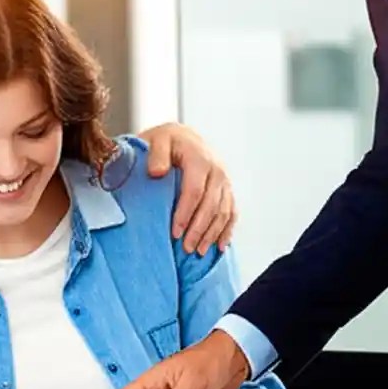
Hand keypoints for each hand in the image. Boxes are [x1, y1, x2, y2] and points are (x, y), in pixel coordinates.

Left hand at [138, 123, 236, 254]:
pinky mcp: (227, 189)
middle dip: (199, 229)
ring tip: (199, 252)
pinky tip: (220, 246)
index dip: (185, 213)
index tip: (175, 232)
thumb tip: (157, 172)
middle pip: (211, 205)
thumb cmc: (166, 142)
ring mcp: (225, 180)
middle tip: (186, 248)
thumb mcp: (157, 140)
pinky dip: (227, 230)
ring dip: (212, 234)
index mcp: (199, 158)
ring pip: (224, 211)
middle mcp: (217, 169)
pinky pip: (232, 212)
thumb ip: (156, 154)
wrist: (183, 136)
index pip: (195, 190)